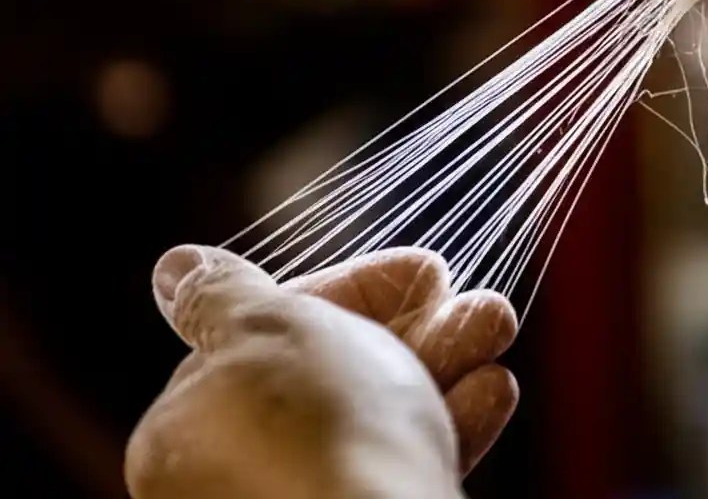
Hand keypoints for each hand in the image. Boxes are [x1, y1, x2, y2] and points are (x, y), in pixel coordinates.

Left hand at [125, 245, 517, 498]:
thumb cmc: (320, 432)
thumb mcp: (271, 328)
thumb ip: (224, 295)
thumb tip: (175, 266)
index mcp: (181, 430)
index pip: (266, 338)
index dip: (350, 293)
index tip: (423, 271)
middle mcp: (230, 477)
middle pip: (331, 377)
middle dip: (414, 329)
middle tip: (471, 303)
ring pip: (377, 421)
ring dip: (444, 365)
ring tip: (495, 327)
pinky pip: (399, 469)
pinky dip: (447, 426)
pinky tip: (491, 390)